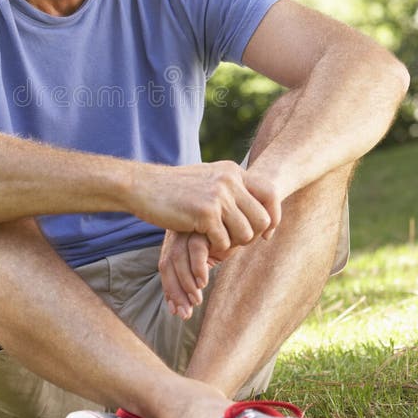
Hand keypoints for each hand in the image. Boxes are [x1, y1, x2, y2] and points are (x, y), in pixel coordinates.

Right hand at [133, 160, 278, 258]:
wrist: (143, 186)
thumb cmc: (174, 188)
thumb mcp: (207, 178)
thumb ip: (230, 187)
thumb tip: (256, 206)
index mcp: (232, 170)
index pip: (270, 193)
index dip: (274, 216)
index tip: (266, 234)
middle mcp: (230, 180)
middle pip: (262, 219)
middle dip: (251, 236)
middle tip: (233, 240)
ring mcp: (218, 196)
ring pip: (245, 233)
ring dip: (232, 244)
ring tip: (215, 240)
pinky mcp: (206, 213)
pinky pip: (224, 241)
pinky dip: (215, 247)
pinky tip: (202, 240)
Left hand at [158, 230, 216, 319]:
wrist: (241, 222)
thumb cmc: (223, 243)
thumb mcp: (203, 262)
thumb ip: (189, 280)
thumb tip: (175, 310)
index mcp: (175, 241)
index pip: (165, 267)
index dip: (169, 290)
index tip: (176, 312)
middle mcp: (178, 233)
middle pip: (167, 264)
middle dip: (175, 291)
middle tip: (185, 314)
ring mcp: (189, 228)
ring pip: (178, 257)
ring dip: (186, 283)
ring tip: (196, 301)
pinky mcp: (204, 225)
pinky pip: (196, 248)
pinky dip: (197, 268)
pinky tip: (203, 283)